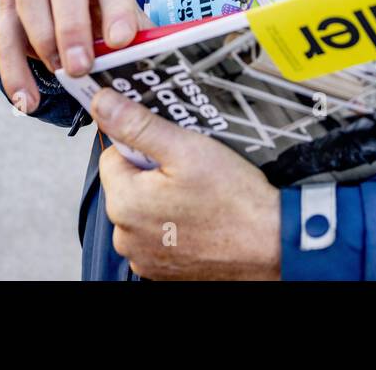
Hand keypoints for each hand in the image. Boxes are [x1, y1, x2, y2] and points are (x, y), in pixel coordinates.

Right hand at [0, 0, 150, 112]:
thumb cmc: (110, 30)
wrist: (77, 30)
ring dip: (44, 42)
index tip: (121, 41)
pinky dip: (14, 70)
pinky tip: (27, 101)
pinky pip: (5, 34)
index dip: (117, 8)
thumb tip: (149, 65)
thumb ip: (136, 44)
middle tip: (81, 67)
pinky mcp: (9, 4)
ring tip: (61, 77)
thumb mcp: (128, 34)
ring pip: (29, 0)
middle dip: (73, 26)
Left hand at [92, 87, 281, 279]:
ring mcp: (144, 258)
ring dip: (163, 202)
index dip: (144, 146)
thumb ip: (138, 125)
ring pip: (143, 212)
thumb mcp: (187, 149)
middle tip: (191, 174)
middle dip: (154, 175)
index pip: (113, 156)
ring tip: (200, 198)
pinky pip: (158, 237)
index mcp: (124, 203)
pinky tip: (201, 219)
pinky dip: (174, 227)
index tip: (171, 150)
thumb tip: (104, 104)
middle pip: (128, 185)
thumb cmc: (235, 202)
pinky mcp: (163, 271)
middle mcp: (127, 236)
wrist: (271, 245)